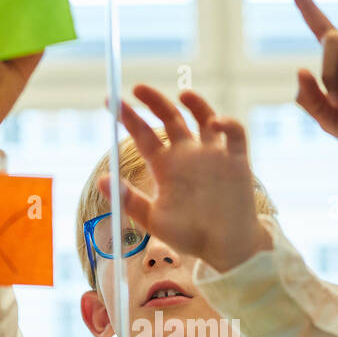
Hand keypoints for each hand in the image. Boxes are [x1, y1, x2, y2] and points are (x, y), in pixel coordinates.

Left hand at [101, 85, 271, 272]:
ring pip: (203, 117)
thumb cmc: (190, 236)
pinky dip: (227, 123)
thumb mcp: (154, 220)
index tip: (111, 100)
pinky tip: (215, 124)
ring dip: (195, 103)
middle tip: (137, 87)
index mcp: (165, 167)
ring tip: (184, 96)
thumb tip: (101, 180)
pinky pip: (234, 133)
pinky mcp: (236, 160)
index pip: (143, 134)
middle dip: (154, 101)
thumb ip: (130, 200)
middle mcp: (187, 155)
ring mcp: (212, 155)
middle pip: (170, 118)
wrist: (227, 248)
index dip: (128, 116)